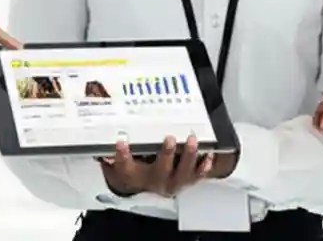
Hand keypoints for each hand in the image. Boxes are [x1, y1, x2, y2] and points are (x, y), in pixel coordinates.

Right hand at [99, 136, 220, 197]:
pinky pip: (198, 175)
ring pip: (183, 173)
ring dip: (189, 156)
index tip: (121, 142)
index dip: (123, 155)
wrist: (150, 184)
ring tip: (192, 140)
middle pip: (161, 170)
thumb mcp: (124, 163)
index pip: (127, 167)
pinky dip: (204, 166)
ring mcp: (174, 182)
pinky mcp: (188, 180)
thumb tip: (115, 140)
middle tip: (169, 138)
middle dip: (166, 154)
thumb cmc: (139, 169)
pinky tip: (208, 154)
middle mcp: (157, 182)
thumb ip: (119, 154)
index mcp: (138, 176)